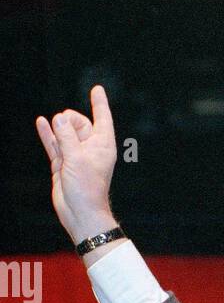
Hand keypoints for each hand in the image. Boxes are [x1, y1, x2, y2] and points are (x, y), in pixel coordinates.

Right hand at [35, 85, 117, 241]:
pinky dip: (48, 134)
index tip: (97, 88)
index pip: (102, 118)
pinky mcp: (63, 163)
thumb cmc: (86, 188)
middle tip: (62, 127)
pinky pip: (55, 144)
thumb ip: (67, 136)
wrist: (80, 213)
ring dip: (58, 127)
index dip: (99, 103)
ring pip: (65, 133)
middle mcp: (91, 148)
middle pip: (80, 123)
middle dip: (70, 120)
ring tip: (51, 123)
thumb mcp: (77, 157)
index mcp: (103, 145)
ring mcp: (76, 155)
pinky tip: (41, 122)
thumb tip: (59, 117)